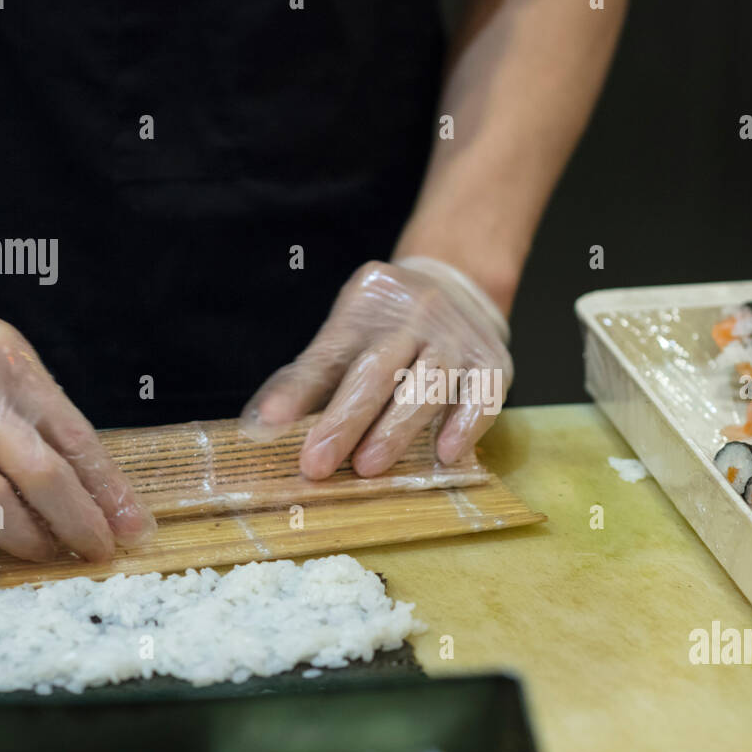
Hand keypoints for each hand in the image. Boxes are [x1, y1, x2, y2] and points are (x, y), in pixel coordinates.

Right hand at [0, 247, 155, 560]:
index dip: (110, 490)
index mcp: (14, 368)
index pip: (77, 440)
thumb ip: (37, 404)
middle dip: (80, 523)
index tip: (132, 525)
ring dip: (27, 540)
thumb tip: (84, 470)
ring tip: (44, 552)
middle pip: (43, 477)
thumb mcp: (0, 349)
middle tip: (97, 549)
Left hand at [241, 258, 512, 479]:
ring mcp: (455, 337)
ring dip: (397, 428)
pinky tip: (446, 454)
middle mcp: (412, 317)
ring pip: (428, 384)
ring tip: (369, 467)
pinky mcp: (492, 360)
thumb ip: (307, 381)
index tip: (269, 426)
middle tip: (317, 465)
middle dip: (344, 421)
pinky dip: (466, 425)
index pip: (327, 356)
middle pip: (376, 371)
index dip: (297, 393)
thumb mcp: (345, 339)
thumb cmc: (389, 330)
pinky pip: (484, 393)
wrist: (459, 284)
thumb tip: (259, 428)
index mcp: (364, 311)